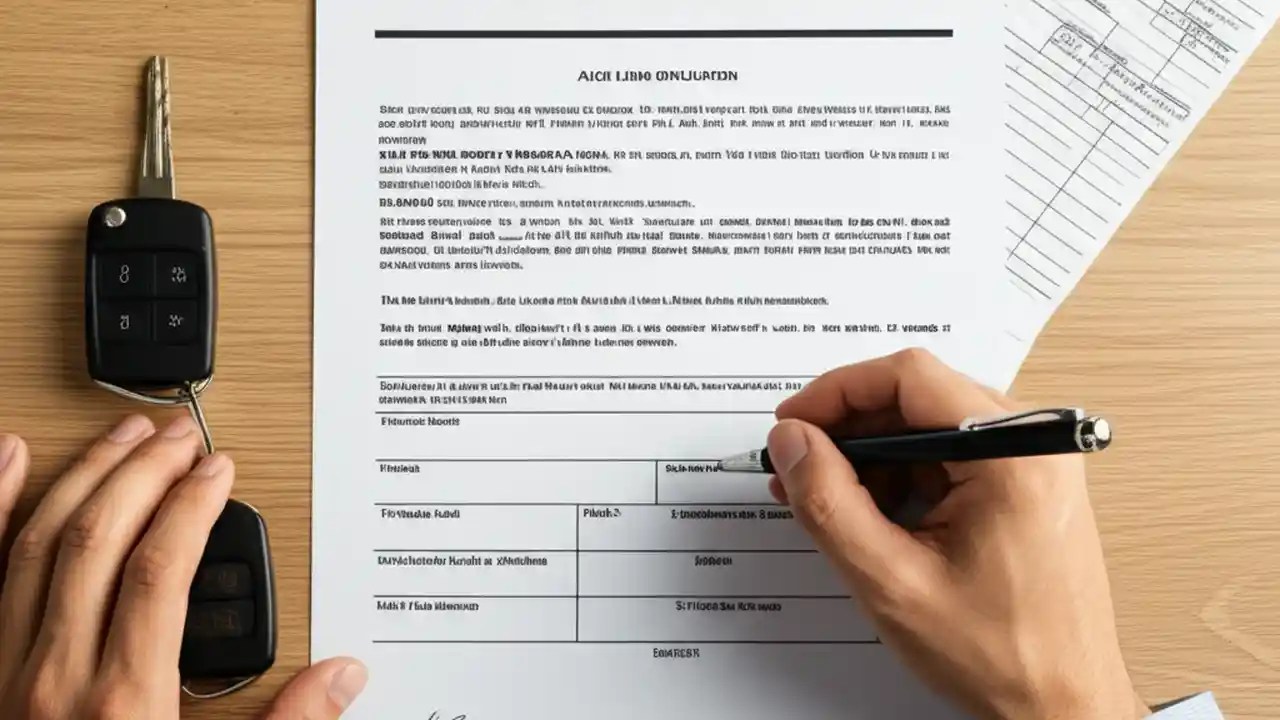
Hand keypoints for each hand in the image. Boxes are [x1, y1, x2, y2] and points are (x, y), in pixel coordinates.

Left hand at [0, 414, 366, 717]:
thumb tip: (342, 677)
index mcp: (124, 703)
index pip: (160, 569)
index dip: (194, 505)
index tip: (219, 471)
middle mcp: (55, 678)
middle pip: (99, 540)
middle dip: (144, 472)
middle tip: (181, 437)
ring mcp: (8, 674)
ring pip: (35, 546)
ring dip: (82, 477)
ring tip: (121, 435)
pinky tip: (10, 460)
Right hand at [766, 349, 1148, 719]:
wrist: (1064, 706)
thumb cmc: (1004, 656)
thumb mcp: (892, 581)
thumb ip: (831, 503)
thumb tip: (793, 443)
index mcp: (1013, 455)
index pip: (909, 377)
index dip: (836, 392)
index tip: (793, 422)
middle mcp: (1033, 444)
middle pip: (917, 396)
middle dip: (848, 429)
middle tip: (799, 465)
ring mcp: (1033, 464)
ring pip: (928, 426)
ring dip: (872, 456)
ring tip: (829, 502)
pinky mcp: (1024, 486)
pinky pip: (949, 456)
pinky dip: (902, 476)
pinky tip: (872, 516)